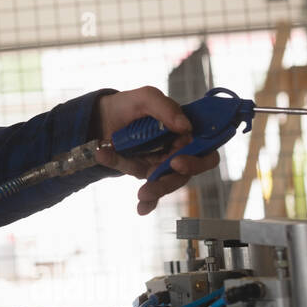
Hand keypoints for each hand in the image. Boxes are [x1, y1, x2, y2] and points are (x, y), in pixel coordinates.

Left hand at [91, 85, 220, 215]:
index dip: (198, 161)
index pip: (205, 151)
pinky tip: (142, 209)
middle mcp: (178, 150)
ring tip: (141, 194)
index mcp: (186, 132)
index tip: (178, 161)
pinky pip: (149, 190)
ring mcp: (161, 164)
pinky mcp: (144, 173)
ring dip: (155, 190)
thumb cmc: (129, 105)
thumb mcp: (146, 97)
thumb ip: (166, 108)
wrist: (101, 117)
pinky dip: (147, 201)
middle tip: (154, 179)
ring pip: (165, 183)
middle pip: (185, 173)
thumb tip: (186, 127)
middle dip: (171, 180)